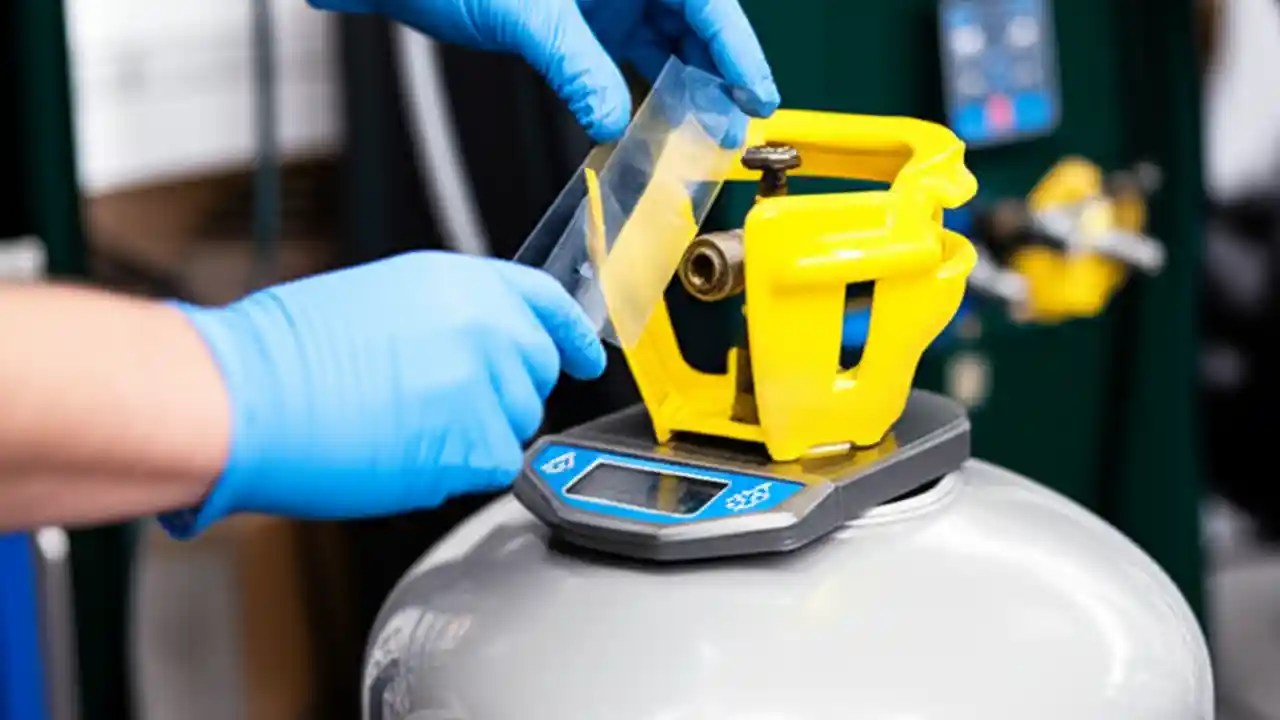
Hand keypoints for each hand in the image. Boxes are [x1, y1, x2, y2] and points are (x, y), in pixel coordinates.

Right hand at [160, 251, 605, 537]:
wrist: (246, 395)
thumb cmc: (283, 353)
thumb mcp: (378, 300)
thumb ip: (444, 319)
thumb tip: (472, 351)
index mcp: (459, 281)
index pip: (545, 302)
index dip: (570, 334)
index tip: (585, 357)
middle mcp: (486, 326)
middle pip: (536, 372)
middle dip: (505, 394)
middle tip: (448, 408)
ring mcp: (486, 384)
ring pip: (514, 424)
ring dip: (473, 434)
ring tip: (404, 427)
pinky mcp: (474, 443)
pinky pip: (492, 467)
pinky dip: (456, 470)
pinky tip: (405, 454)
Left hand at [311, 0, 779, 141]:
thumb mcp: (528, 15)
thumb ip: (576, 68)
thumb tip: (611, 117)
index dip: (737, 46)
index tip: (756, 91)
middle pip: (690, 17)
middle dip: (713, 71)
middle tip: (729, 123)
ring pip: (659, 37)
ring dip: (680, 83)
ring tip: (697, 129)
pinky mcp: (573, 14)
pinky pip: (621, 51)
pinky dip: (636, 83)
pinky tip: (647, 116)